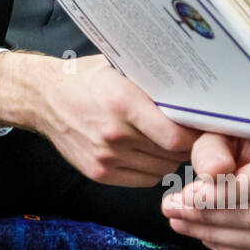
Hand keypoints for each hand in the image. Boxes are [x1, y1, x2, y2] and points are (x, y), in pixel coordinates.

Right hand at [19, 53, 198, 186]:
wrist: (44, 98)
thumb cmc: (87, 79)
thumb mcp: (121, 69)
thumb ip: (154, 85)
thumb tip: (196, 94)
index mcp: (122, 103)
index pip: (177, 137)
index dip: (196, 136)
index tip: (204, 128)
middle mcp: (114, 134)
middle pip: (172, 155)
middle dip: (188, 147)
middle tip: (193, 134)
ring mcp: (106, 157)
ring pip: (161, 169)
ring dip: (171, 158)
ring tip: (170, 141)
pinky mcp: (99, 173)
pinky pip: (144, 180)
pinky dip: (154, 169)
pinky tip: (150, 151)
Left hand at [160, 133, 249, 249]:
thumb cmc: (236, 137)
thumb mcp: (219, 131)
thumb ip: (212, 150)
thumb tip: (212, 173)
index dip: (218, 196)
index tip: (183, 196)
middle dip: (210, 219)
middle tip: (172, 211)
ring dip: (218, 238)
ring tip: (182, 223)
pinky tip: (209, 238)